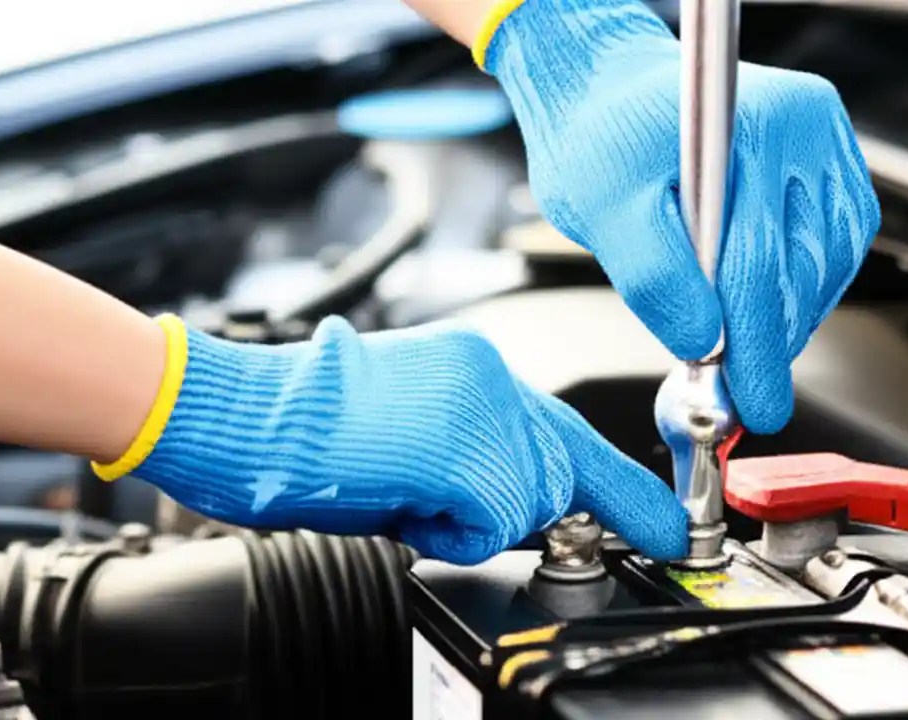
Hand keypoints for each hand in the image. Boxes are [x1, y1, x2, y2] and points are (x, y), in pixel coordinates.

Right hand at [117, 316, 687, 564]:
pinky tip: (398, 499)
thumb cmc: (304, 427)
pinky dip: (451, 533)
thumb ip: (473, 454)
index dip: (623, 486)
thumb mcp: (409, 429)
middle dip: (513, 508)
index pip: (570, 431)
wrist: (240, 412)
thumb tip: (506, 500)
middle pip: (557, 472)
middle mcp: (492, 375)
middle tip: (439, 505)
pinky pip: (494, 520)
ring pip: (529, 500)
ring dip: (470, 520)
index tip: (667, 521)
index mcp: (478, 365)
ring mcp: (483, 405)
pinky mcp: (465, 444)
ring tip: (400, 490)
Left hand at [483, 0, 880, 433]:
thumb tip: (704, 342)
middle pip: (803, 270)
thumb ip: (654, 278)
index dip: (758, 351)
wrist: (610, 85)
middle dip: (772, 340)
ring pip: (830, 264)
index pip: (760, 268)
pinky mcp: (833, 156)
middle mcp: (801, 126)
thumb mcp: (602, 210)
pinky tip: (772, 298)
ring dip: (793, 314)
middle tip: (742, 386)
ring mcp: (824, 138)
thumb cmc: (601, 138)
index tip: (757, 405)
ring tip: (748, 338)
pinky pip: (841, 242)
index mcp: (747, 131)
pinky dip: (810, 283)